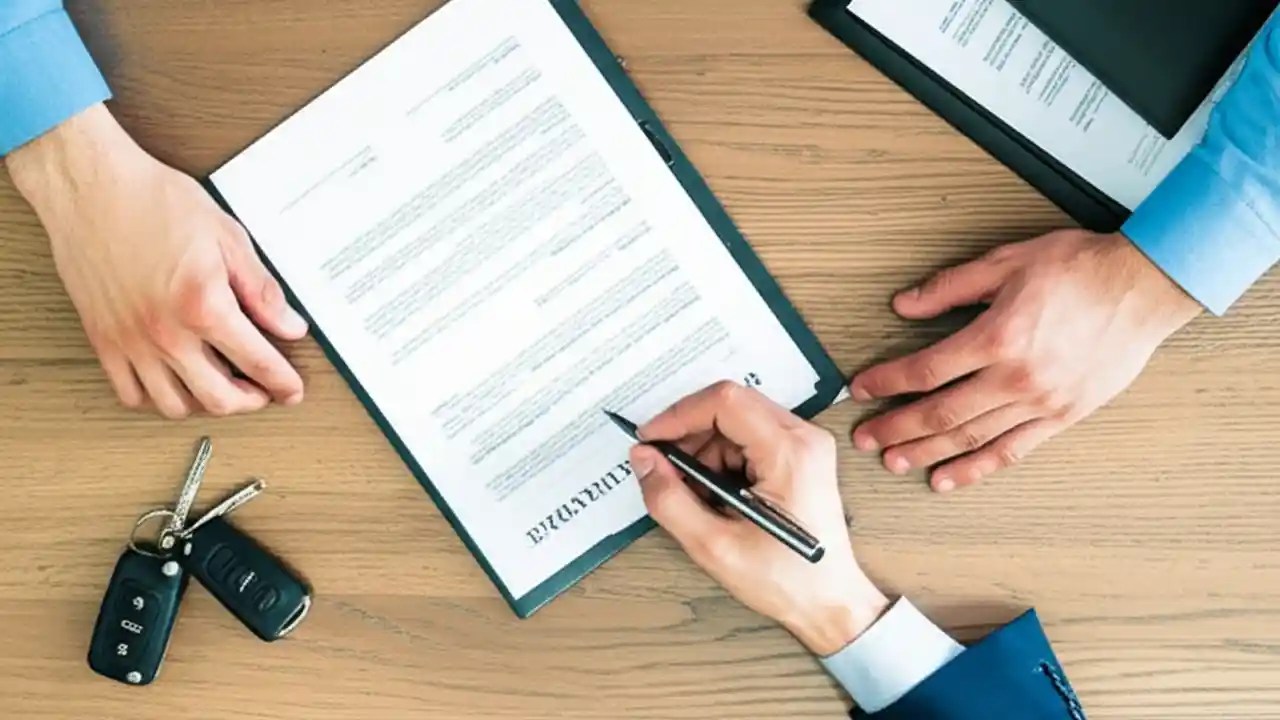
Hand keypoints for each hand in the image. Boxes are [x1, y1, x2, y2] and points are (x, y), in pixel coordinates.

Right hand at [6, 104, 306, 418]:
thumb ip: (262, 290)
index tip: (292, 390)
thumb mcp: (228, 238)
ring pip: (175, 406)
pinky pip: (131, 394)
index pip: (258, 363)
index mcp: (203, 306)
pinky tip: (174, 379)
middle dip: (251, 401)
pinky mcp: (104, 340)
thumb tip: (289, 326)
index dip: (283, 383)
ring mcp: (131, 341)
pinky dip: (157, 397)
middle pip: (219, 399)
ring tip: (222, 384)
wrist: (92, 186)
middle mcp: (166, 333)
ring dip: (205, 403)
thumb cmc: (154, 202)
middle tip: (263, 390)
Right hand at [629, 382, 887, 655]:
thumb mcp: (714, 547)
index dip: (679, 415)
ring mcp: (805, 443)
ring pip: (736, 420)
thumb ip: (670, 500)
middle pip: (730, 405)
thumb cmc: (786, 580)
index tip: (649, 441)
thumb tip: (642, 459)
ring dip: (705, 450)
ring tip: (697, 496)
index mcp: (790, 453)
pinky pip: (748, 436)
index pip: (725, 402)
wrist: (829, 600)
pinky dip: (722, 458)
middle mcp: (804, 437)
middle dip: (689, 435)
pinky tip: (717, 495)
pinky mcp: (800, 453)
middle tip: (666, 471)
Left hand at [849, 229, 1201, 491]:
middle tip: (865, 439)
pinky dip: (976, 469)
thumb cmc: (1079, 269)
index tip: (861, 389)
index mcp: (998, 337)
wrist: (1144, 287)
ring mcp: (1041, 402)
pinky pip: (1011, 451)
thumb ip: (950, 287)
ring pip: (971, 437)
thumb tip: (903, 305)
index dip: (887, 382)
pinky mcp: (1063, 417)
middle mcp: (1017, 377)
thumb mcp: (1006, 262)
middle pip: (941, 412)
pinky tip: (947, 479)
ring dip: (927, 453)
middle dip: (896, 428)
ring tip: (894, 462)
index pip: (926, 370)